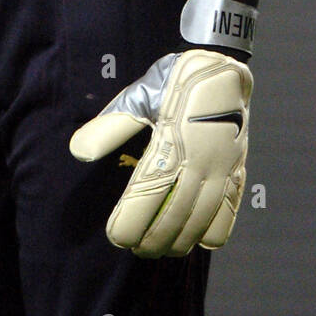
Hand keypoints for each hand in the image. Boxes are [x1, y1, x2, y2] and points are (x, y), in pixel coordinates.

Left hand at [69, 48, 251, 257]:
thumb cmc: (174, 80)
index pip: (147, 195)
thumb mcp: (138, 96)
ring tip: (160, 250)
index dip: (131, 222)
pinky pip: (229, 212)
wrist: (222, 65)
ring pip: (201, 220)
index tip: (116, 237)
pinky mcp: (238, 169)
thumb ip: (109, 127)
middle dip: (152, 239)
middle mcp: (199, 160)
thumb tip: (78, 151)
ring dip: (179, 241)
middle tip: (135, 249)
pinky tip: (196, 238)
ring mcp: (222, 168)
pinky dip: (213, 233)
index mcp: (171, 141)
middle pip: (174, 216)